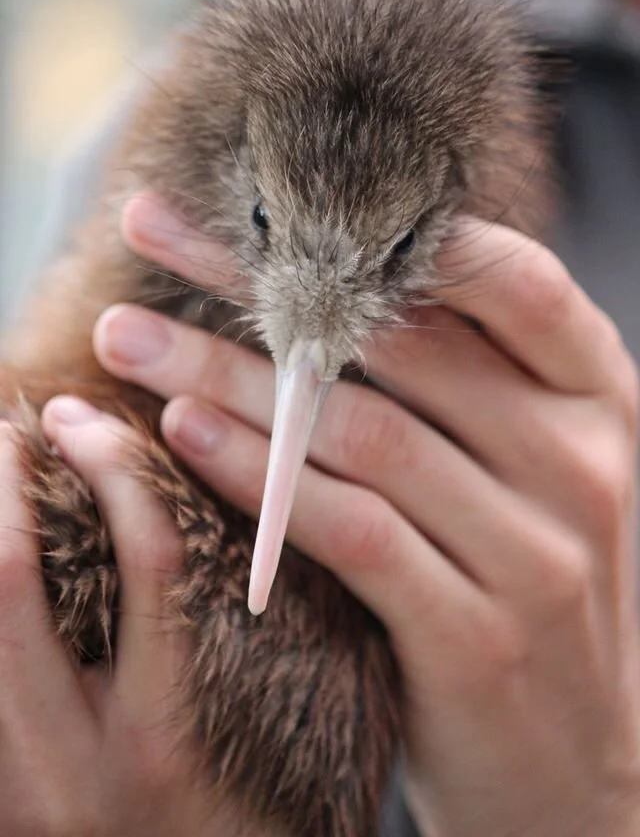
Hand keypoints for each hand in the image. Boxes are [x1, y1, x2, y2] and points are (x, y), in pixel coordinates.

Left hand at [0, 411, 246, 836]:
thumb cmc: (236, 827)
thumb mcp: (245, 741)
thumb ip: (202, 633)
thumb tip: (171, 525)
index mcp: (162, 736)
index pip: (150, 564)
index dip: (122, 472)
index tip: (98, 423)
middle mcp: (68, 761)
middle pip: (7, 582)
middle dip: (1, 483)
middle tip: (15, 431)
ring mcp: (9, 785)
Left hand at [94, 193, 639, 836]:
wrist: (568, 761)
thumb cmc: (520, 583)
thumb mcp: (517, 468)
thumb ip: (455, 382)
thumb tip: (320, 285)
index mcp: (595, 394)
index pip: (503, 273)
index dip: (379, 229)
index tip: (258, 209)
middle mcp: (579, 459)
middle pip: (403, 343)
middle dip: (262, 289)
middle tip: (154, 242)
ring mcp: (538, 551)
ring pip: (362, 431)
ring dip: (231, 378)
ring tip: (133, 340)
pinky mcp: (478, 635)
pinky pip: (353, 529)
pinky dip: (263, 477)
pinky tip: (188, 435)